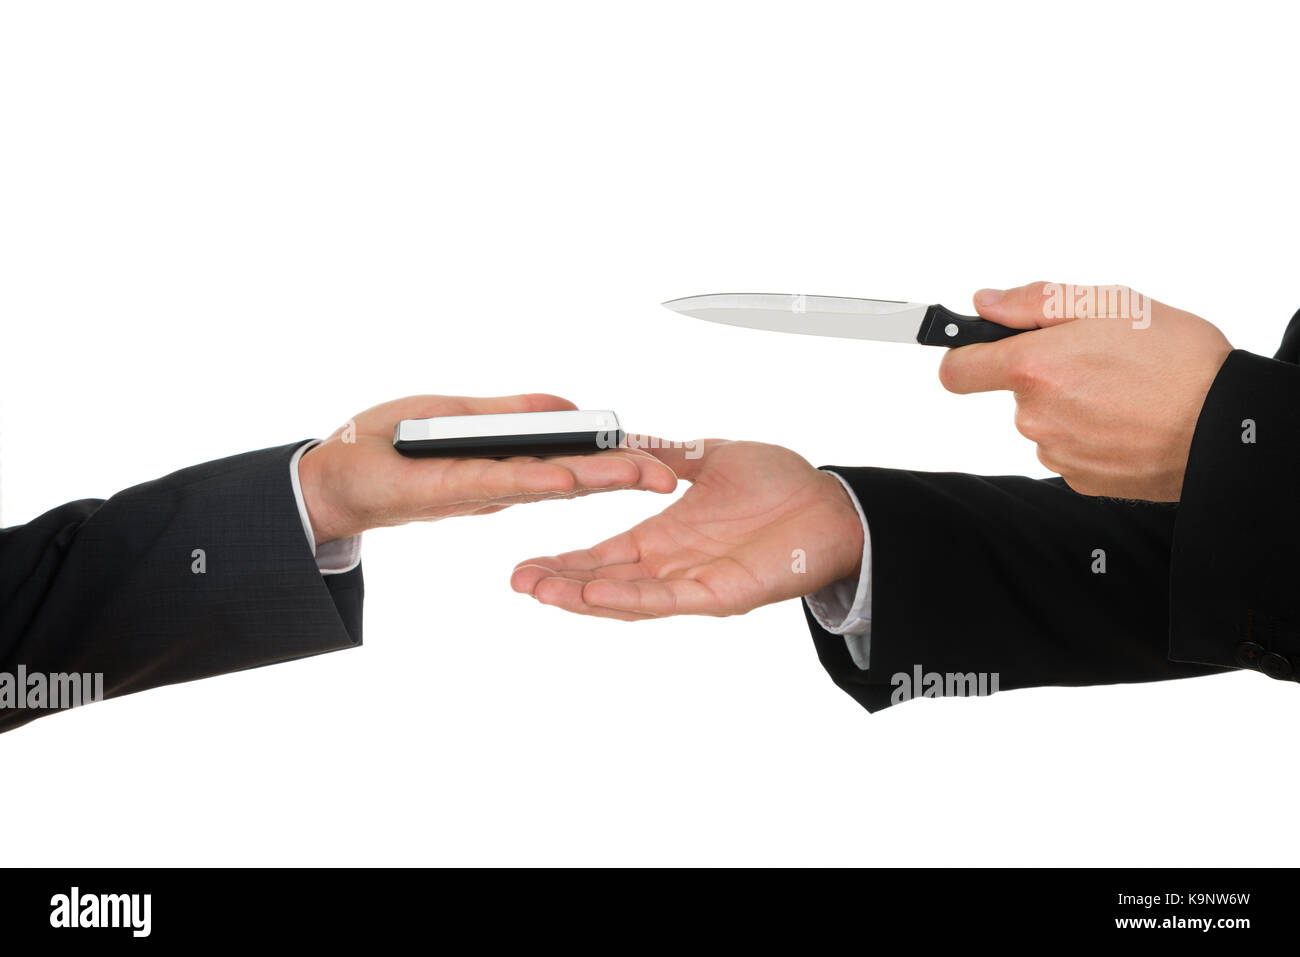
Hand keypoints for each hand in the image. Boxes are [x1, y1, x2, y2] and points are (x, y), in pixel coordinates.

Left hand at [297, 394, 677, 544]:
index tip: (657, 456)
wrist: (330, 472)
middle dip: (619, 476)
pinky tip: (564, 476)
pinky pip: (496, 483)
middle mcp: (498, 483)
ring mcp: (475, 490)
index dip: (614, 458)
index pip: (571, 461)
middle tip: (666, 476)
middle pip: (569, 478)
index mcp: (507, 462)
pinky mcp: (445, 491)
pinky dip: (533, 479)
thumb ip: (513, 412)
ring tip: (636, 476)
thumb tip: (566, 407)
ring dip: (591, 479)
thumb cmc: (388, 443)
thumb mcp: (457, 414)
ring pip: (542, 483)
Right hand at [510, 439, 863, 619]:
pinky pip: (669, 599)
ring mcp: (696, 584)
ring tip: (542, 592)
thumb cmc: (780, 483)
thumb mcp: (708, 458)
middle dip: (560, 584)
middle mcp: (675, 565)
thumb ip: (665, 455)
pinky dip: (630, 598)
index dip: (565, 561)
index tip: (524, 564)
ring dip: (583, 597)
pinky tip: (595, 594)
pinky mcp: (722, 594)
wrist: (833, 502)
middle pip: (604, 582)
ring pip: (628, 598)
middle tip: (517, 583)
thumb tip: (623, 441)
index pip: (603, 554)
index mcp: (666, 535)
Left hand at [938, 282, 1232, 500]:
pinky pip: (1068, 449)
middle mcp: (1035, 416)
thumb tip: (986, 303)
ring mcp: (1056, 452)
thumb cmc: (1177, 359)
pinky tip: (1126, 420)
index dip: (966, 355)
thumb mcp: (1110, 303)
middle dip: (1045, 373)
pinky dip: (1089, 434)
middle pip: (1014, 392)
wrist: (1224, 426)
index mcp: (1033, 368)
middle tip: (1097, 359)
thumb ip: (1035, 301)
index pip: (956, 371)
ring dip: (1070, 404)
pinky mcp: (1079, 479)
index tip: (980, 349)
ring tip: (1122, 390)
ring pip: (1043, 420)